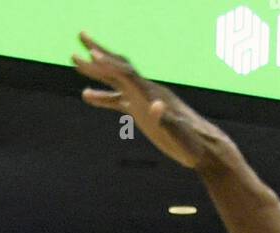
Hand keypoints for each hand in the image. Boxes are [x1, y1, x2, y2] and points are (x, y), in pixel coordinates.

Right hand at [73, 34, 238, 173]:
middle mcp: (147, 92)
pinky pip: (118, 101)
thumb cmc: (193, 144)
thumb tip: (156, 106)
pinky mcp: (143, 113)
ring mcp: (144, 101)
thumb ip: (167, 121)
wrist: (205, 150)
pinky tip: (86, 96)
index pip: (128, 75)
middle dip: (99, 52)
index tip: (90, 53)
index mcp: (153, 95)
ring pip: (116, 81)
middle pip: (119, 68)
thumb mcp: (180, 136)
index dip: (110, 65)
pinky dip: (102, 98)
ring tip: (74, 60)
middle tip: (79, 36)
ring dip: (96, 71)